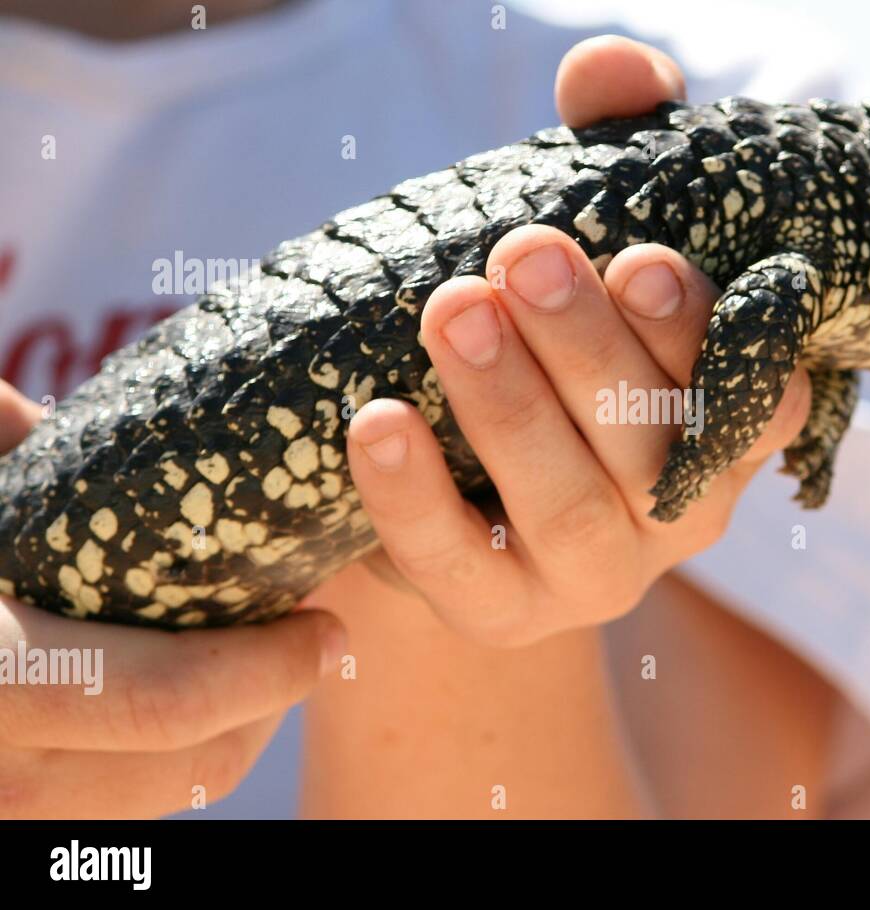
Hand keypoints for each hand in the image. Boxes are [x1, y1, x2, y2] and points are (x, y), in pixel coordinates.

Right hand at [0, 381, 345, 817]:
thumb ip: (5, 445)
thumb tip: (81, 414)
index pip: (160, 704)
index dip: (265, 671)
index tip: (325, 624)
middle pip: (183, 766)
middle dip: (269, 703)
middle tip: (315, 641)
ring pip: (158, 803)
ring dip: (232, 739)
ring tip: (267, 670)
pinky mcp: (8, 823)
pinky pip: (111, 817)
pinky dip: (169, 768)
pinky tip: (195, 708)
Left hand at [345, 37, 810, 646]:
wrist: (467, 475)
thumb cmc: (546, 336)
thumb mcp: (586, 243)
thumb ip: (613, 150)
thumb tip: (613, 68)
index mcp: (726, 422)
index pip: (753, 389)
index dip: (699, 333)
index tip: (639, 257)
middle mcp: (682, 508)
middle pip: (655, 443)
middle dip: (588, 347)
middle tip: (522, 254)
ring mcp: (601, 573)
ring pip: (575, 511)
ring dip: (512, 411)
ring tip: (450, 313)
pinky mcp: (506, 614)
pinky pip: (464, 575)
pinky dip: (416, 503)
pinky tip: (374, 423)